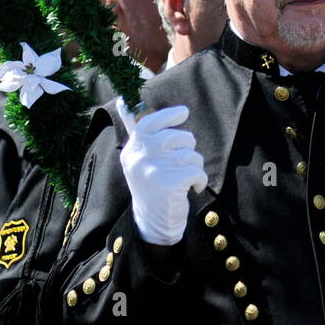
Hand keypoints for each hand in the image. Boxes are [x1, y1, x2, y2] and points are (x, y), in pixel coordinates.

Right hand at [116, 97, 206, 246]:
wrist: (153, 223)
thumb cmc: (151, 186)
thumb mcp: (139, 160)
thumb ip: (138, 135)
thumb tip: (124, 102)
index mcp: (132, 150)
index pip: (149, 123)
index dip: (168, 115)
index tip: (184, 113)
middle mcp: (140, 158)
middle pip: (178, 137)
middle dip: (188, 147)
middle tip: (182, 162)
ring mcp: (154, 170)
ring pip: (190, 154)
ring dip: (194, 166)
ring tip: (184, 178)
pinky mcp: (170, 184)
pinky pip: (196, 170)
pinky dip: (200, 180)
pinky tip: (193, 188)